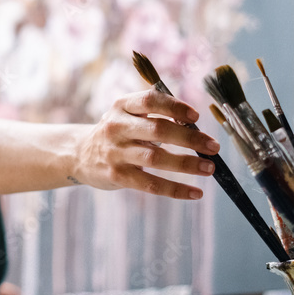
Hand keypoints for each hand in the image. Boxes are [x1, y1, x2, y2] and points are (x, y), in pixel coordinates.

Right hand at [72, 89, 218, 199]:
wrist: (80, 155)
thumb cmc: (117, 132)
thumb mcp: (127, 115)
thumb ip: (155, 116)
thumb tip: (195, 127)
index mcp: (122, 106)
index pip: (150, 101)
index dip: (174, 107)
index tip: (196, 117)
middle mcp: (117, 127)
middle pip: (158, 130)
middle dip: (189, 139)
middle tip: (213, 146)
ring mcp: (116, 153)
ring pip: (156, 159)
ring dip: (186, 164)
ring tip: (209, 168)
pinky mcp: (118, 176)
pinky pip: (151, 184)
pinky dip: (175, 190)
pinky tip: (195, 193)